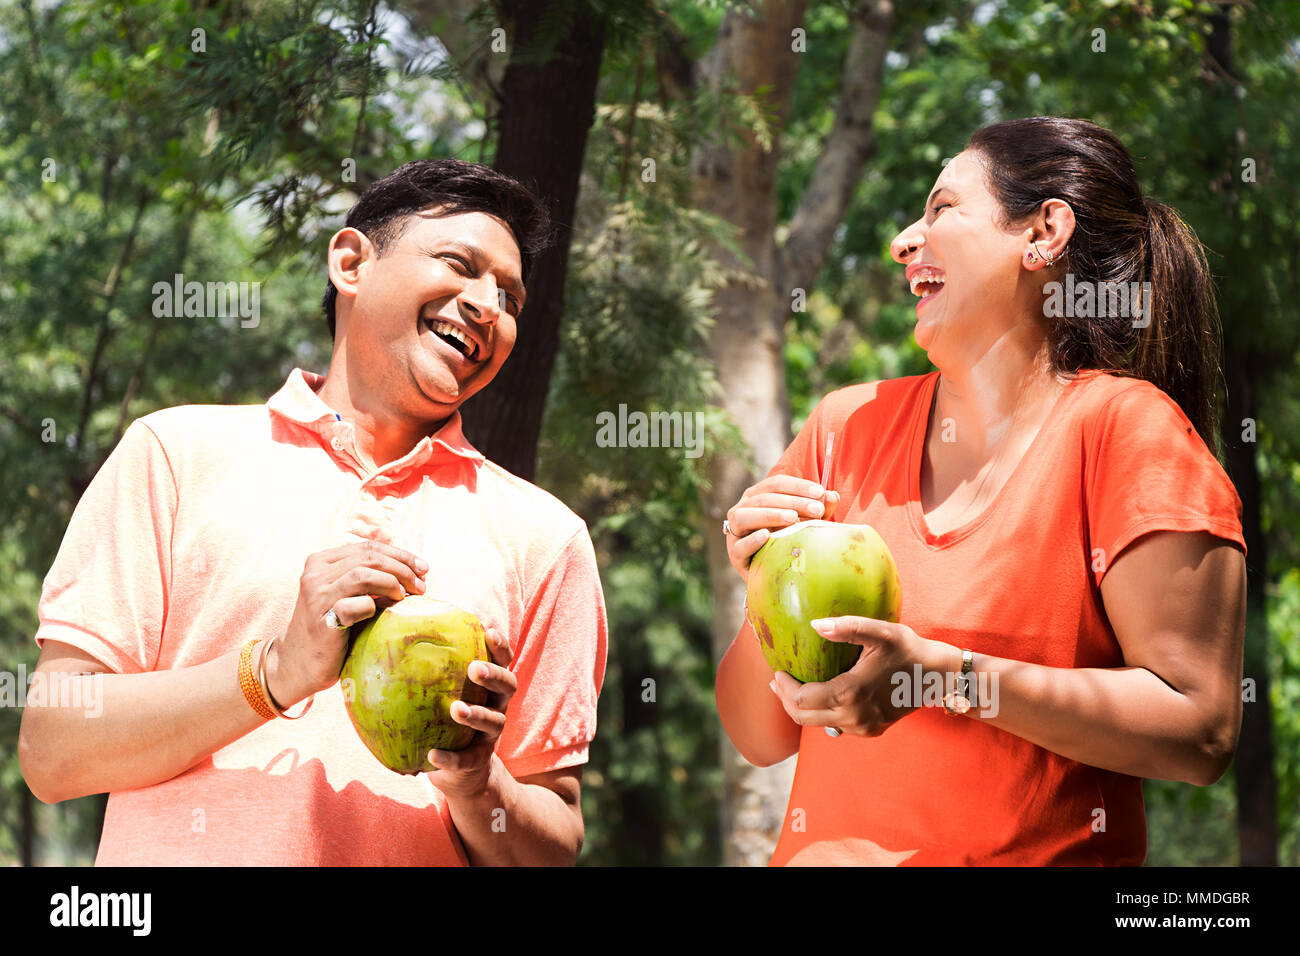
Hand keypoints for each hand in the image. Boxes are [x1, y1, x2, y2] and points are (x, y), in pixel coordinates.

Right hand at [268, 540, 429, 704]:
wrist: (298, 664)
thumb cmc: (332, 628)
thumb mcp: (347, 595)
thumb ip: (369, 578)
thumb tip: (415, 570)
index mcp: (321, 561)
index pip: (369, 547)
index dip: (401, 555)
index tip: (424, 569)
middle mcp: (315, 574)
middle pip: (370, 557)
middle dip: (403, 569)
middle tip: (421, 586)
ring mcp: (317, 596)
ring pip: (363, 574)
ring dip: (392, 583)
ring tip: (405, 598)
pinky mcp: (323, 619)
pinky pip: (358, 604)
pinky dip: (375, 606)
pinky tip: (381, 614)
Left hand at [425, 626, 517, 798]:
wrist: (460, 770)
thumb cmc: (443, 717)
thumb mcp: (440, 691)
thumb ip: (424, 667)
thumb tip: (388, 632)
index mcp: (490, 685)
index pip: (503, 660)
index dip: (500, 646)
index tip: (488, 631)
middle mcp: (497, 706)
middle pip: (508, 685)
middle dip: (494, 675)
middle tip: (474, 668)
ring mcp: (491, 734)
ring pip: (494, 722)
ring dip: (476, 714)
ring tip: (455, 709)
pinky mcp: (479, 760)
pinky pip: (468, 759)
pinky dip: (451, 758)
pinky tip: (432, 755)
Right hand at [725, 475, 839, 580]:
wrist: (772, 571)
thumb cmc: (788, 540)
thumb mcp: (806, 522)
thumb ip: (818, 509)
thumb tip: (833, 495)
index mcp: (758, 496)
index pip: (775, 484)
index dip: (797, 486)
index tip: (820, 492)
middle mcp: (743, 509)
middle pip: (764, 498)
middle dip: (792, 502)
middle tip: (817, 509)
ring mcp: (736, 532)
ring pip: (745, 516)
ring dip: (770, 515)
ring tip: (793, 518)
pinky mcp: (735, 554)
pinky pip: (740, 546)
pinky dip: (752, 540)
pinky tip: (766, 536)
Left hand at [768, 616, 940, 736]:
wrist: (938, 677)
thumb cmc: (909, 651)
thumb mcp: (881, 632)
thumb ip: (848, 627)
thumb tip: (815, 625)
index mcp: (851, 694)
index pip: (802, 700)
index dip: (784, 687)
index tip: (777, 671)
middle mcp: (854, 717)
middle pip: (804, 716)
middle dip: (786, 700)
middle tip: (777, 681)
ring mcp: (863, 728)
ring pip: (819, 723)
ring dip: (803, 707)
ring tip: (793, 687)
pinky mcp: (870, 731)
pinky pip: (837, 725)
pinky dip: (822, 712)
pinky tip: (821, 695)